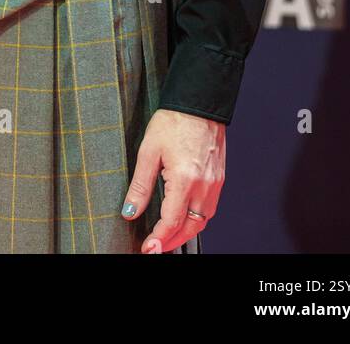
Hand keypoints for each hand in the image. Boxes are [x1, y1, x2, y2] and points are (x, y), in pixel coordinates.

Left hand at [122, 107, 224, 252]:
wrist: (199, 102)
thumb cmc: (175, 120)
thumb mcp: (148, 151)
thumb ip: (140, 186)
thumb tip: (130, 211)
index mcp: (185, 180)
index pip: (171, 222)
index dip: (158, 239)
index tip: (147, 248)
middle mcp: (204, 186)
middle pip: (190, 228)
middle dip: (172, 241)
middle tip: (155, 247)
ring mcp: (214, 182)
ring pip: (203, 220)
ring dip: (186, 232)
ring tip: (168, 236)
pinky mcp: (219, 177)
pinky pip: (210, 207)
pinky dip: (197, 218)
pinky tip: (186, 216)